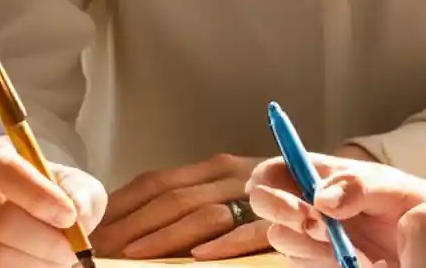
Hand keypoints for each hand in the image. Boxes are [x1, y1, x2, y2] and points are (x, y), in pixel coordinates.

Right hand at [0, 135, 106, 267]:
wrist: (19, 213)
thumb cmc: (48, 192)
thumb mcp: (71, 182)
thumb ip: (80, 193)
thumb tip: (78, 215)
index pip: (3, 171)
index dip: (39, 197)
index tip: (69, 218)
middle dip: (46, 242)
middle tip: (72, 250)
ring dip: (35, 266)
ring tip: (58, 261)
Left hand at [91, 153, 266, 260]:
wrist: (332, 189)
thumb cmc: (271, 200)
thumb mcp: (224, 194)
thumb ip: (187, 202)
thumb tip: (123, 224)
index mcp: (213, 167)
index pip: (156, 182)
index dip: (121, 207)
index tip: (93, 231)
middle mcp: (234, 173)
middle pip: (173, 198)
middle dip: (132, 228)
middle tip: (102, 252)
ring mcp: (259, 193)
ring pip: (204, 213)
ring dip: (165, 238)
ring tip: (133, 259)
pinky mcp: (282, 217)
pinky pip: (251, 230)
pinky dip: (224, 244)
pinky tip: (199, 258)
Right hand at [246, 152, 425, 265]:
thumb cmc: (409, 203)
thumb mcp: (390, 185)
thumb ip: (357, 185)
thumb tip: (320, 198)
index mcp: (324, 176)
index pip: (282, 168)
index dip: (265, 173)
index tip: (261, 182)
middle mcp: (311, 205)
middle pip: (267, 203)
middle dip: (278, 207)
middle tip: (307, 217)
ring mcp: (313, 236)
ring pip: (281, 237)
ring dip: (302, 238)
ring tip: (338, 239)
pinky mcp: (320, 262)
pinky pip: (300, 263)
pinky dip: (317, 261)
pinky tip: (348, 259)